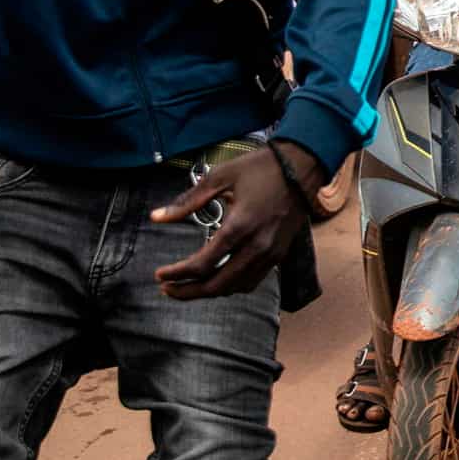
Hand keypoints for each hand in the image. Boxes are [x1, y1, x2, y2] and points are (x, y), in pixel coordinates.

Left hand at [151, 144, 324, 299]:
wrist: (302, 167)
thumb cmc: (260, 168)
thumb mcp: (220, 177)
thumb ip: (187, 201)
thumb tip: (156, 217)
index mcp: (239, 226)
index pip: (202, 264)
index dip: (177, 274)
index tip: (159, 275)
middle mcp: (256, 246)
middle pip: (217, 285)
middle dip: (189, 291)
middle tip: (167, 289)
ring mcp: (271, 253)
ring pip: (236, 287)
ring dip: (210, 291)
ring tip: (189, 286)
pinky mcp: (279, 254)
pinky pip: (253, 281)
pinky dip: (232, 286)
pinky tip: (219, 278)